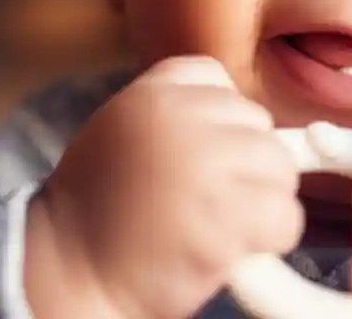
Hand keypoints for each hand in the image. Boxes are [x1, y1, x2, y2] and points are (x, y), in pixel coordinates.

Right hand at [25, 56, 303, 318]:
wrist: (67, 269)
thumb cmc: (99, 210)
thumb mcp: (123, 130)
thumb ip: (179, 116)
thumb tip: (252, 129)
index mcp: (155, 92)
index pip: (220, 83)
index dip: (220, 124)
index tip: (196, 159)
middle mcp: (184, 119)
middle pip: (261, 130)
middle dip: (247, 169)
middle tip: (210, 202)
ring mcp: (208, 165)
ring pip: (281, 173)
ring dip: (262, 206)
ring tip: (220, 227)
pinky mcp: (226, 217)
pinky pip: (284, 219)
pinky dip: (270, 238)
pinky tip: (230, 249)